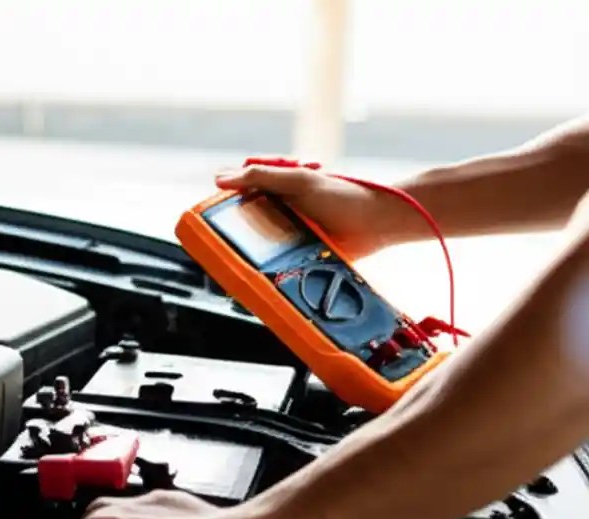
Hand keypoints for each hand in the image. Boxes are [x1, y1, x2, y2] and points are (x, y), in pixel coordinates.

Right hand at [215, 164, 417, 259]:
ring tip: (230, 260)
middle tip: (217, 240)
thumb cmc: (344, 195)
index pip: (239, 187)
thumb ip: (260, 176)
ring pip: (255, 239)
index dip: (223, 198)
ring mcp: (288, 229)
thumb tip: (218, 178)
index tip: (208, 211)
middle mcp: (279, 206)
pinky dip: (261, 264)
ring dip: (245, 249)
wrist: (380, 224)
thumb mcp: (298, 180)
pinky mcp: (298, 251)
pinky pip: (273, 258)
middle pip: (243, 216)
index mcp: (277, 184)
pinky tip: (252, 272)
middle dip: (230, 227)